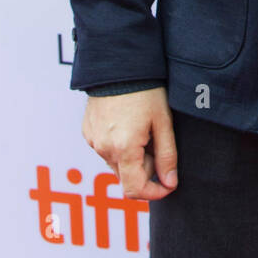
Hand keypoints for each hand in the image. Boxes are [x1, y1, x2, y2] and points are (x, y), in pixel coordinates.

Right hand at [82, 86, 177, 201]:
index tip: (168, 185)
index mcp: (123, 149)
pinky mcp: (88, 131)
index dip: (154, 193)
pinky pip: (105, 149)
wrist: (119, 64)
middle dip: (146, 169)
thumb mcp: (163, 122)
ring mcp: (93, 140)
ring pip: (116, 164)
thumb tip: (170, 183)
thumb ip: (167, 156)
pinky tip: (129, 124)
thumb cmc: (146, 91)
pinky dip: (119, 146)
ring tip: (143, 129)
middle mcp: (103, 149)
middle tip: (157, 142)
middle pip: (126, 177)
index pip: (134, 190)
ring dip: (132, 157)